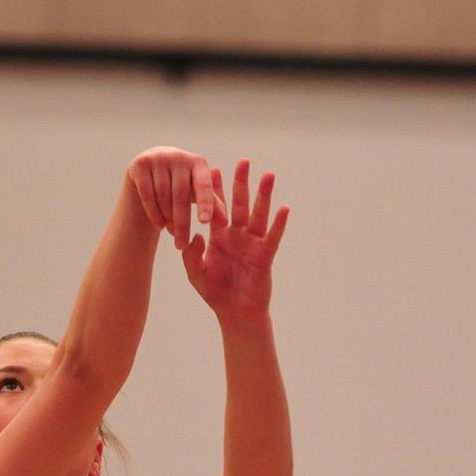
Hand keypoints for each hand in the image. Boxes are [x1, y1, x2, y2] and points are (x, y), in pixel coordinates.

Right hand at [126, 148, 220, 250]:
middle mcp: (178, 156)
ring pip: (163, 197)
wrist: (152, 172)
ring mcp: (157, 158)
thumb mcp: (198, 194)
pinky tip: (160, 226)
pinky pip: (147, 195)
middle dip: (182, 223)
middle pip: (181, 196)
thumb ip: (213, 205)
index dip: (205, 203)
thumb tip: (225, 222)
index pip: (203, 185)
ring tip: (172, 233)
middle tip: (182, 245)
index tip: (205, 222)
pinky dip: (153, 213)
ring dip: (168, 219)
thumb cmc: (182, 186)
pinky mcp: (140, 165)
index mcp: (198, 162)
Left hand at [183, 159, 288, 320]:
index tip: (212, 168)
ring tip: (268, 175)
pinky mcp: (265, 255)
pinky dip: (278, 223)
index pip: (216, 207)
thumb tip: (196, 234)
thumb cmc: (216, 294)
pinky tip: (284, 208)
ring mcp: (252, 244)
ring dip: (263, 195)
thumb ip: (191, 254)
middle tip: (243, 161)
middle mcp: (237, 236)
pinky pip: (273, 236)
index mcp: (219, 237)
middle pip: (240, 204)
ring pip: (258, 214)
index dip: (215, 189)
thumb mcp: (195, 273)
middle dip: (241, 183)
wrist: (235, 313)